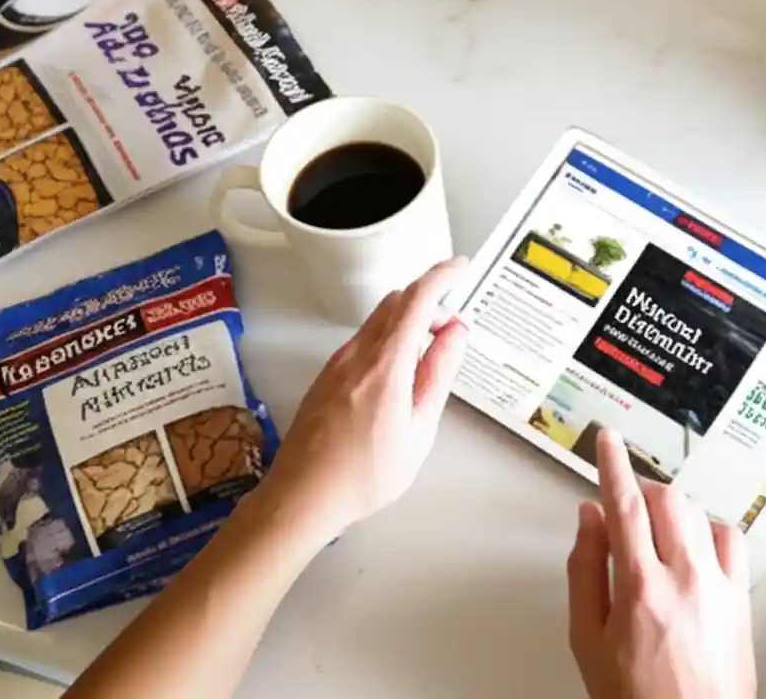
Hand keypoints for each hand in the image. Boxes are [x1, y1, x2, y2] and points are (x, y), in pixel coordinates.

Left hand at [257, 257, 469, 543]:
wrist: (302, 497)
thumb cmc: (365, 474)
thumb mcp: (419, 429)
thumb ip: (438, 374)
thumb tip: (456, 333)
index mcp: (385, 364)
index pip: (418, 299)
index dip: (443, 276)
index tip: (463, 268)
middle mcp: (356, 354)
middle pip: (396, 302)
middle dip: (430, 301)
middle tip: (454, 328)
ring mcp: (336, 363)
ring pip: (378, 320)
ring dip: (408, 320)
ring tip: (431, 352)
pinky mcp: (326, 377)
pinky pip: (363, 340)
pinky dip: (389, 338)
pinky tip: (400, 372)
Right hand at [567, 429, 755, 698]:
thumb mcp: (586, 640)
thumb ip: (584, 571)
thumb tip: (589, 520)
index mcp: (641, 588)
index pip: (625, 504)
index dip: (613, 463)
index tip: (608, 439)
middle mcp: (687, 580)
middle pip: (667, 500)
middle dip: (642, 489)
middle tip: (625, 502)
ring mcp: (720, 587)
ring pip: (700, 514)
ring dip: (673, 510)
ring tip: (654, 531)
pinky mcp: (742, 599)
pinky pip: (732, 541)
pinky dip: (709, 531)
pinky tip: (694, 546)